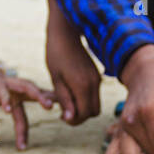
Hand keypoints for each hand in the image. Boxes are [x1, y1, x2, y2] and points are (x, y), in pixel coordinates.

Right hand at [0, 52, 54, 149]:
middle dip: (50, 105)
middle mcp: (14, 91)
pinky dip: (6, 99)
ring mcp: (6, 83)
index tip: (23, 148)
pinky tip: (8, 110)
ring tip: (48, 106)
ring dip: (39, 96)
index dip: (22, 133)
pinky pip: (2, 89)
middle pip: (36, 98)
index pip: (22, 118)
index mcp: (14, 99)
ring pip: (27, 88)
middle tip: (65, 115)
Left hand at [46, 4, 100, 125]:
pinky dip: (86, 99)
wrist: (66, 33)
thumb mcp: (56, 79)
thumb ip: (64, 99)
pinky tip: (72, 92)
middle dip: (81, 116)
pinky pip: (95, 95)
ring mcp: (97, 80)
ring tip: (68, 101)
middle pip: (93, 113)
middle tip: (65, 111)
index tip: (61, 116)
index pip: (84, 114)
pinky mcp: (97, 76)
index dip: (74, 120)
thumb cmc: (56, 54)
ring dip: (83, 108)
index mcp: (82, 86)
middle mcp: (94, 84)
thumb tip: (70, 118)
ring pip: (96, 105)